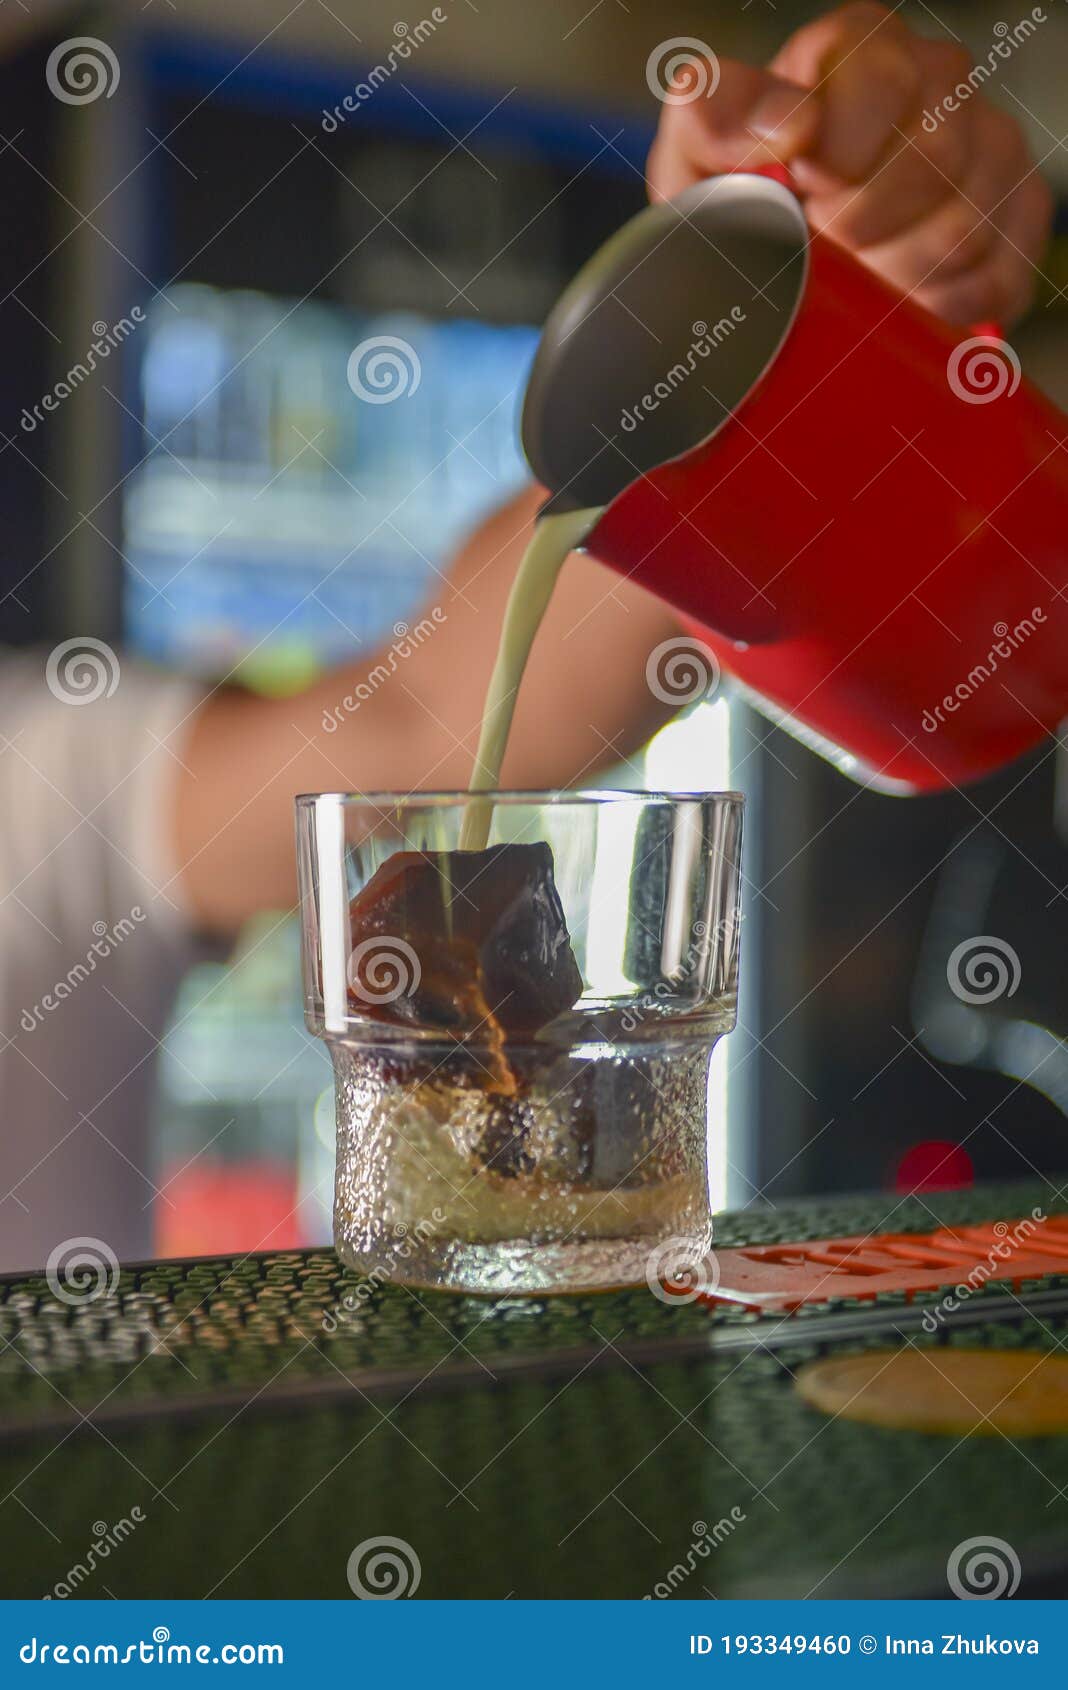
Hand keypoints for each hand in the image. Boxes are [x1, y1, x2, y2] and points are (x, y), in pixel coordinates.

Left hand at [646, 2, 1050, 324]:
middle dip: (864, 225)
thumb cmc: (736, 205)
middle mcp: (937, 84)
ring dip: (897, 274)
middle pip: (936, 157)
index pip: (883, 81)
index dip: (841, 155)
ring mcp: (988, 149)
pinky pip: (997, 275)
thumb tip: (790, 125)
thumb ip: (714, 117)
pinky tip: (898, 303)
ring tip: (854, 279)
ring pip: (968, 224)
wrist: (772, 268)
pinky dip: (940, 307)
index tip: (801, 191)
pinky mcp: (1016, 220)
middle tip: (824, 247)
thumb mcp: (694, 160)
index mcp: (861, 52)